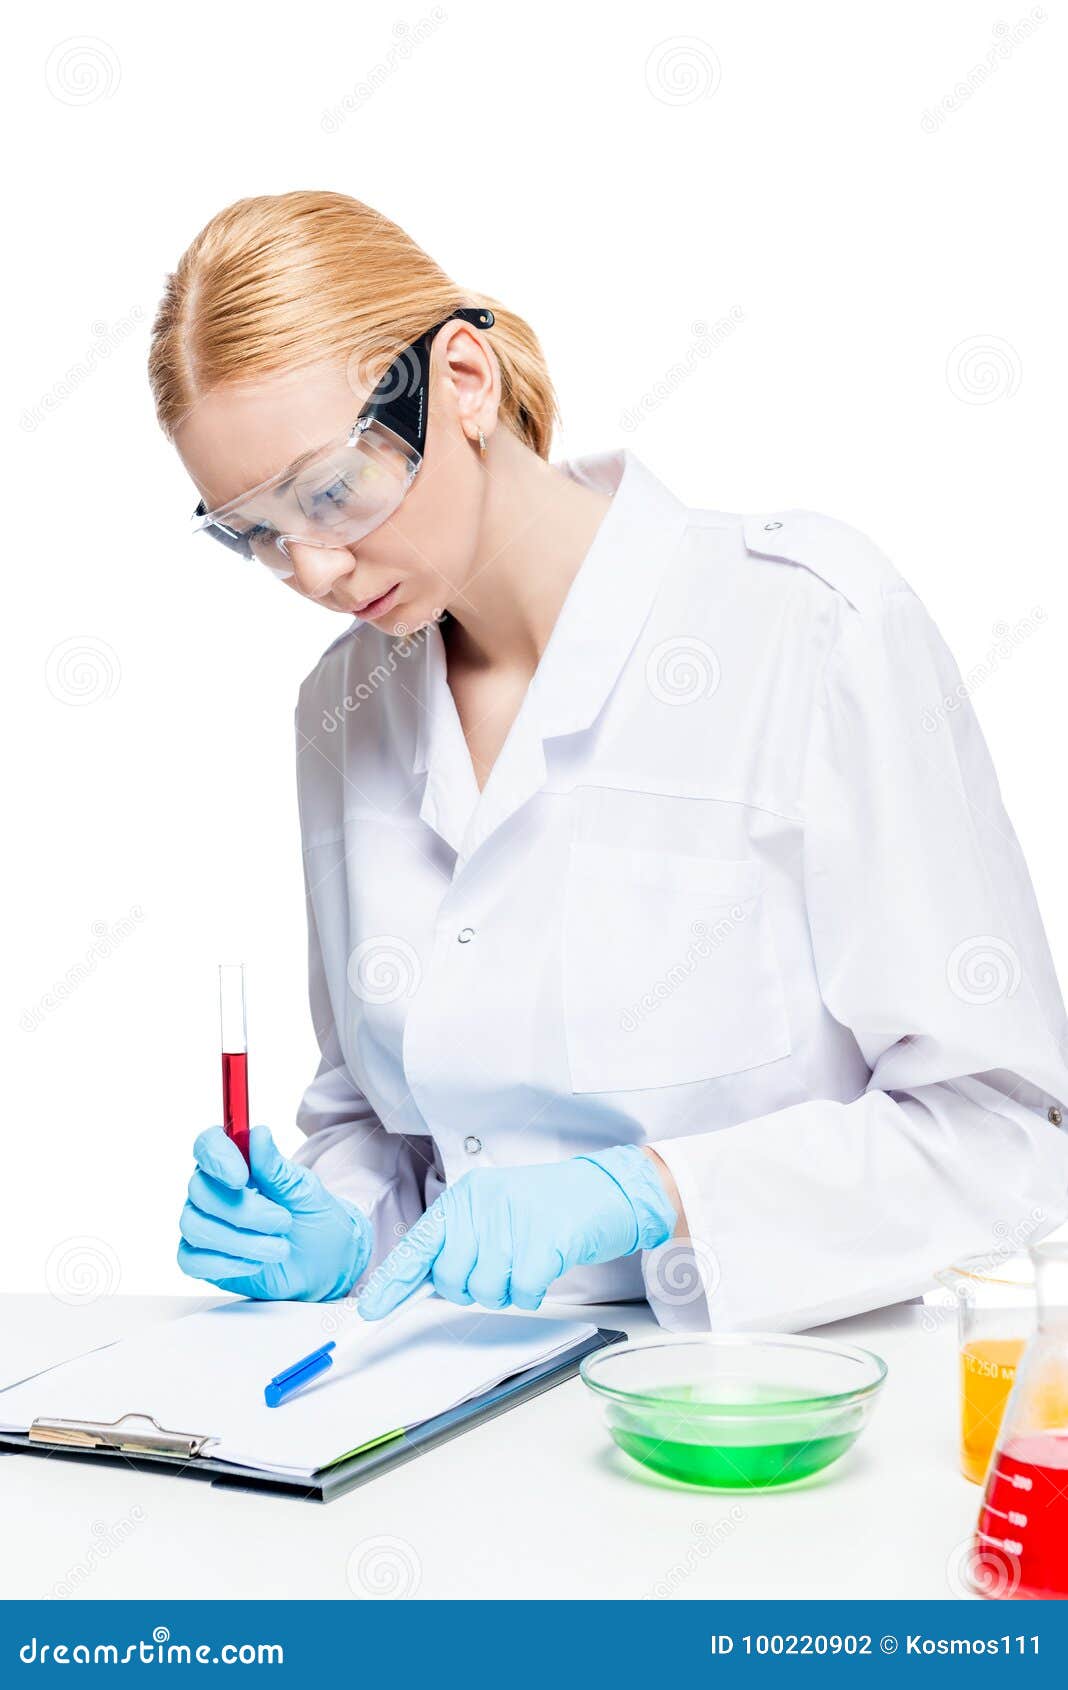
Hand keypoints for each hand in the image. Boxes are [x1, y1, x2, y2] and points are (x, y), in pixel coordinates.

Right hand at [177, 1124, 371, 1300]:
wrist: (324, 1264)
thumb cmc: (314, 1219)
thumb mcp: (305, 1192)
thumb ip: (277, 1168)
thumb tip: (258, 1134)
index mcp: (237, 1162)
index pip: (208, 1144)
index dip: (217, 1157)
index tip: (241, 1177)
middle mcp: (214, 1190)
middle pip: (199, 1189)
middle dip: (244, 1210)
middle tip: (284, 1220)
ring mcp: (205, 1224)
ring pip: (195, 1226)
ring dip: (240, 1241)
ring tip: (279, 1248)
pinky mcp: (202, 1260)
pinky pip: (191, 1260)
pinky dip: (225, 1264)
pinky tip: (255, 1263)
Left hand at [357, 1144, 675, 1318]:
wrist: (607, 1190)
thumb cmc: (549, 1208)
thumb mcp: (495, 1213)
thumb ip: (460, 1242)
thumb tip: (421, 1283)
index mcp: (466, 1196)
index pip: (419, 1242)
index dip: (393, 1281)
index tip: (372, 1310)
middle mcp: (485, 1203)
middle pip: (452, 1277)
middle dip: (471, 1287)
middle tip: (500, 1269)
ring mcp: (516, 1218)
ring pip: (486, 1289)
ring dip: (506, 1290)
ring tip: (526, 1262)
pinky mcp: (549, 1237)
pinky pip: (522, 1290)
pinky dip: (532, 1290)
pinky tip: (544, 1268)